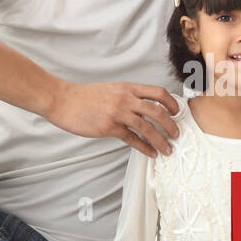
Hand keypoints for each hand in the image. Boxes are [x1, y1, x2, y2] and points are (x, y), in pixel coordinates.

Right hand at [45, 81, 180, 157]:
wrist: (63, 100)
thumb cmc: (85, 96)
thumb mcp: (111, 89)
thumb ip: (128, 96)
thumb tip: (144, 107)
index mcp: (128, 88)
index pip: (158, 93)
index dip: (171, 103)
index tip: (176, 112)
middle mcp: (126, 99)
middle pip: (158, 112)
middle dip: (171, 125)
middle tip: (176, 134)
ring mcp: (118, 113)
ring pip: (148, 128)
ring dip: (161, 140)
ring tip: (167, 149)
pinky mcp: (109, 128)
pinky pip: (133, 139)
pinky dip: (145, 148)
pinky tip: (151, 153)